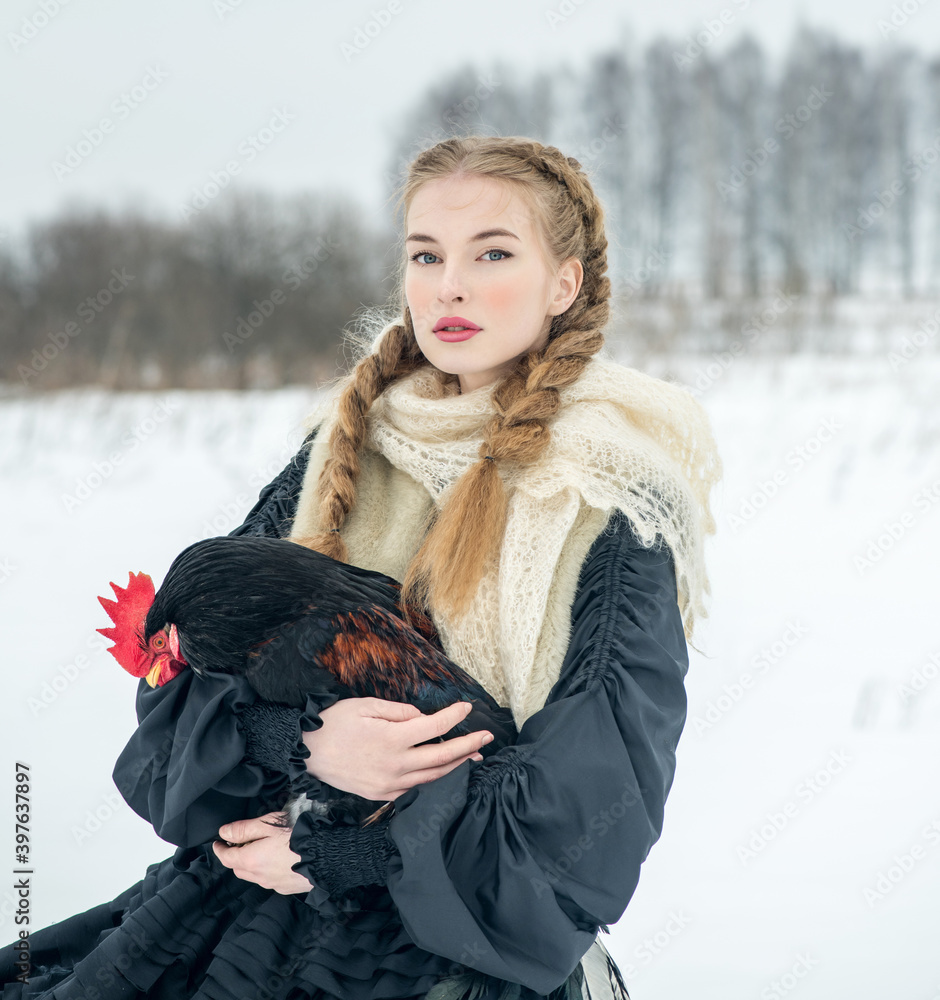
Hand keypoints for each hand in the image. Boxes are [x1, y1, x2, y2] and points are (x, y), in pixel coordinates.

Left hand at [212, 813, 312, 894]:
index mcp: (251, 860)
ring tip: (259, 851)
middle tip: (238, 844)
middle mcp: (260, 877)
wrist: (328, 854)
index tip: (218, 843)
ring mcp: (274, 885)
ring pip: (255, 876)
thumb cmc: (298, 835)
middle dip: (235, 857)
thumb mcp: (268, 824)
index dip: (220, 850)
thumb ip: (244, 829)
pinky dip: (267, 871)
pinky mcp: (288, 888)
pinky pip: (270, 880)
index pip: (227, 858)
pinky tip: (278, 860)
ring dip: (251, 865)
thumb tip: (224, 832)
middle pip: (239, 869)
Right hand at [302, 698, 491, 800]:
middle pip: (443, 756)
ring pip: (433, 776)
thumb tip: (422, 717)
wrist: (306, 753)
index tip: (467, 706)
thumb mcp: (366, 706)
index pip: (435, 726)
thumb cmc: (334, 723)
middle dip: (469, 745)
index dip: (455, 715)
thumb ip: (398, 711)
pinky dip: (434, 781)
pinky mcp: (381, 795)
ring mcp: (389, 784)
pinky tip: (444, 773)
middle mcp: (395, 764)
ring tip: (474, 756)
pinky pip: (415, 789)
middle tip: (486, 737)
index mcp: (392, 739)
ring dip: (457, 766)